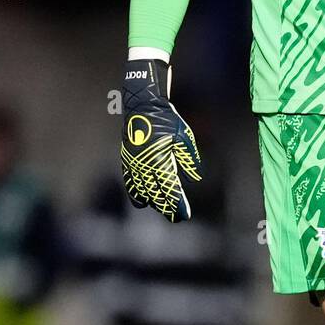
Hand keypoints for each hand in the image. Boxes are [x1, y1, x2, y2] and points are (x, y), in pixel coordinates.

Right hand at [120, 59, 201, 221]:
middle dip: (167, 207)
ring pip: (143, 191)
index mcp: (160, 159)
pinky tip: (144, 202)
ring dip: (154, 202)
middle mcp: (145, 165)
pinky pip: (130, 183)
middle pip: (156, 193)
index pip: (169, 188)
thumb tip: (196, 177)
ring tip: (165, 211)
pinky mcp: (128, 161)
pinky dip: (137, 194)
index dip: (177, 204)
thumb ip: (189, 158)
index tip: (184, 215)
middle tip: (177, 218)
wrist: (143, 106)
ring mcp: (134, 164)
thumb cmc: (167, 120)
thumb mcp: (184, 137)